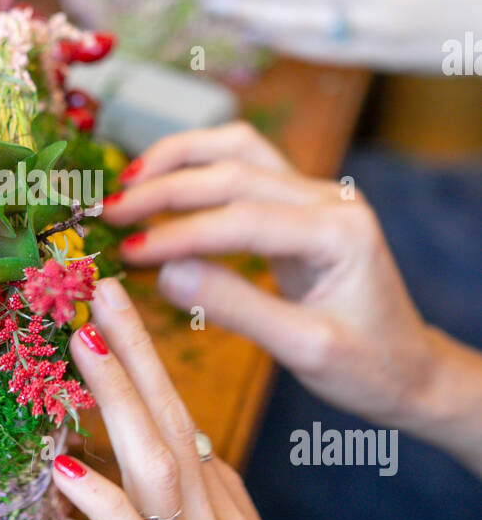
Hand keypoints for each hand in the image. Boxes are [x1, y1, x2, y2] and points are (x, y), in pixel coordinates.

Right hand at [102, 122, 433, 426]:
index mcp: (340, 232)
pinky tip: (160, 186)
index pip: (242, 220)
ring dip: (180, 159)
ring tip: (128, 184)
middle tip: (109, 212)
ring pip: (238, 149)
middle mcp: (331, 198)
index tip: (125, 251)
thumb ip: (235, 307)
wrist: (410, 369)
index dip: (178, 232)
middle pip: (234, 170)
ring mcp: (317, 194)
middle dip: (166, 187)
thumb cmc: (368, 367)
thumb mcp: (303, 349)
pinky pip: (243, 168)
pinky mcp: (300, 204)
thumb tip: (163, 274)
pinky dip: (198, 169)